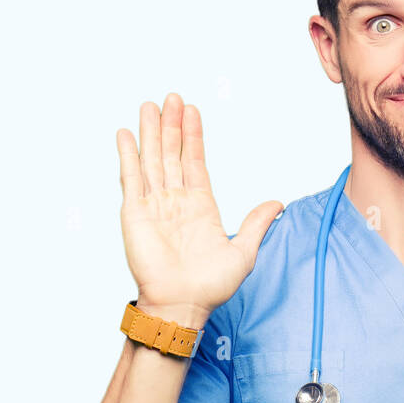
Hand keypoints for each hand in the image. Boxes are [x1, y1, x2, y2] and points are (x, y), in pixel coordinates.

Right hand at [116, 93, 282, 317]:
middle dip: (172, 126)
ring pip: (151, 160)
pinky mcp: (134, 213)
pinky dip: (127, 155)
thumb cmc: (210, 287)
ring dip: (151, 132)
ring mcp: (153, 206)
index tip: (193, 111)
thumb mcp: (244, 253)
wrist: (183, 304)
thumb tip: (277, 204)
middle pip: (171, 154)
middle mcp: (175, 202)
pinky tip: (126, 134)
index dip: (193, 137)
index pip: (195, 162)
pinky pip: (130, 179)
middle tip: (173, 98)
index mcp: (200, 207)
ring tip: (151, 105)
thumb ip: (257, 224)